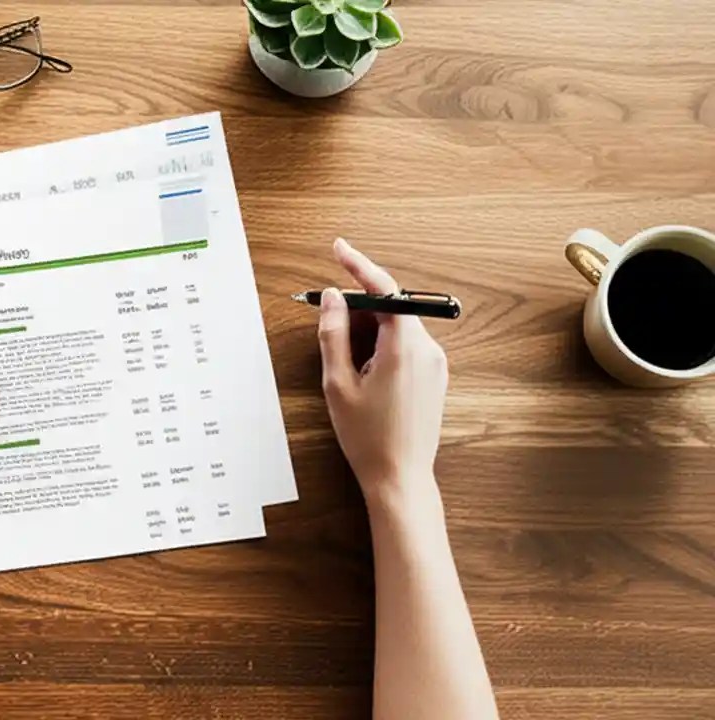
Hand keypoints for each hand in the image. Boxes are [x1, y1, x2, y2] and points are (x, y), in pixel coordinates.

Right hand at [317, 238, 447, 504]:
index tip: (338, 248)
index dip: (358, 264)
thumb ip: (334, 334)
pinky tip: (365, 373)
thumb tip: (332, 299)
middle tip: (329, 322)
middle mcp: (427, 349)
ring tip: (348, 366)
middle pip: (391, 307)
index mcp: (404, 347)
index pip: (384, 289)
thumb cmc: (368, 437)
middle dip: (359, 308)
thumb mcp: (337, 384)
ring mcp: (436, 363)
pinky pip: (407, 344)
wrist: (401, 478)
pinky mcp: (435, 376)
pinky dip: (382, 346)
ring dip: (369, 331)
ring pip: (398, 326)